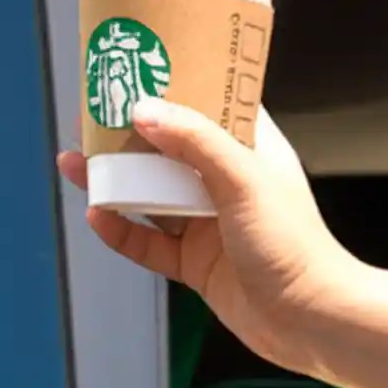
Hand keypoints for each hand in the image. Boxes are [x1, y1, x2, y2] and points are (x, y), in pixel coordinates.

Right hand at [57, 99, 363, 369]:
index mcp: (249, 148)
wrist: (310, 321)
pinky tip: (97, 216)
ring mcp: (207, 221)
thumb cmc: (295, 246)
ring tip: (77, 163)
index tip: (139, 66)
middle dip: (128, 134)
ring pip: (149, 193)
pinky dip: (120, 230)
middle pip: (167, 147)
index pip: (209, 102)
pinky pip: (147, 241)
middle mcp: (226, 180)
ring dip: (113, 180)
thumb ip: (195, 141)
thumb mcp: (243, 179)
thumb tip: (145, 110)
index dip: (175, 84)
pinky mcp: (194, 261)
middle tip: (92, 115)